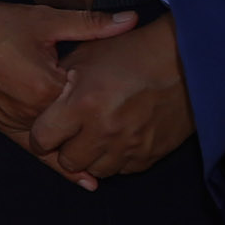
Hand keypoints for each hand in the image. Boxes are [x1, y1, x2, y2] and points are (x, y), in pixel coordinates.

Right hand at [0, 2, 138, 178]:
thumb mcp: (44, 21)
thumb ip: (91, 25)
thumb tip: (130, 21)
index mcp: (47, 89)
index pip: (91, 103)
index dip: (111, 95)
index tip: (132, 92)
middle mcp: (33, 114)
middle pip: (78, 128)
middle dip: (103, 128)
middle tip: (136, 131)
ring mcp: (16, 124)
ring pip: (60, 147)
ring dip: (86, 150)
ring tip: (122, 163)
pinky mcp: (3, 127)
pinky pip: (37, 152)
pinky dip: (60, 165)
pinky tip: (83, 180)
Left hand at [27, 12, 194, 184]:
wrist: (184, 61)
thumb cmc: (131, 53)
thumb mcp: (85, 56)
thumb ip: (59, 82)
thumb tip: (42, 102)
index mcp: (83, 104)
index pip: (43, 139)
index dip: (39, 136)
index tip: (45, 129)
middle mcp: (105, 130)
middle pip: (68, 161)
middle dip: (64, 148)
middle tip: (72, 132)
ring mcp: (130, 146)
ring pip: (96, 170)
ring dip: (92, 156)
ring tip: (97, 134)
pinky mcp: (150, 155)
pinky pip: (123, 169)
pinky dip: (117, 158)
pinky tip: (119, 137)